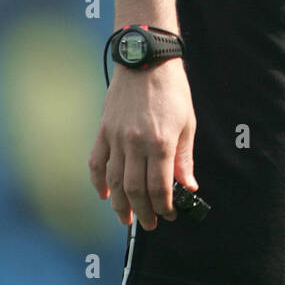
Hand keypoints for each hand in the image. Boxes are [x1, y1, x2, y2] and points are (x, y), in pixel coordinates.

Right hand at [88, 57, 196, 229]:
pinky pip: (96, 162)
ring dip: (120, 204)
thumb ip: (184, 157)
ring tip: (127, 218)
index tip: (169, 215)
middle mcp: (136, 143)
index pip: (159, 186)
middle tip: (149, 224)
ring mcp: (116, 137)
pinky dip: (98, 182)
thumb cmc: (172, 89)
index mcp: (161, 142)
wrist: (147, 59)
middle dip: (144, 212)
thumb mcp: (188, 122)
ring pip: (114, 181)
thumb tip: (188, 186)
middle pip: (135, 189)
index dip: (164, 206)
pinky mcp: (104, 130)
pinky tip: (104, 195)